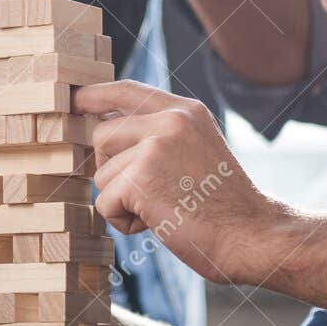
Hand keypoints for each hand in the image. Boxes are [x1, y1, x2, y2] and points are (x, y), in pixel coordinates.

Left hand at [74, 80, 279, 285]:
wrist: (251, 234)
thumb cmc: (224, 205)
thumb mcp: (197, 150)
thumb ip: (160, 136)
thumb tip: (106, 134)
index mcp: (184, 111)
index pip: (126, 90)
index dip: (95, 95)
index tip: (75, 100)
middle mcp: (169, 120)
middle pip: (101, 136)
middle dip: (112, 169)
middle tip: (148, 193)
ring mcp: (154, 146)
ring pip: (102, 175)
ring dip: (123, 201)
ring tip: (163, 209)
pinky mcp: (141, 178)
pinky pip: (105, 203)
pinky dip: (124, 222)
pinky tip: (158, 223)